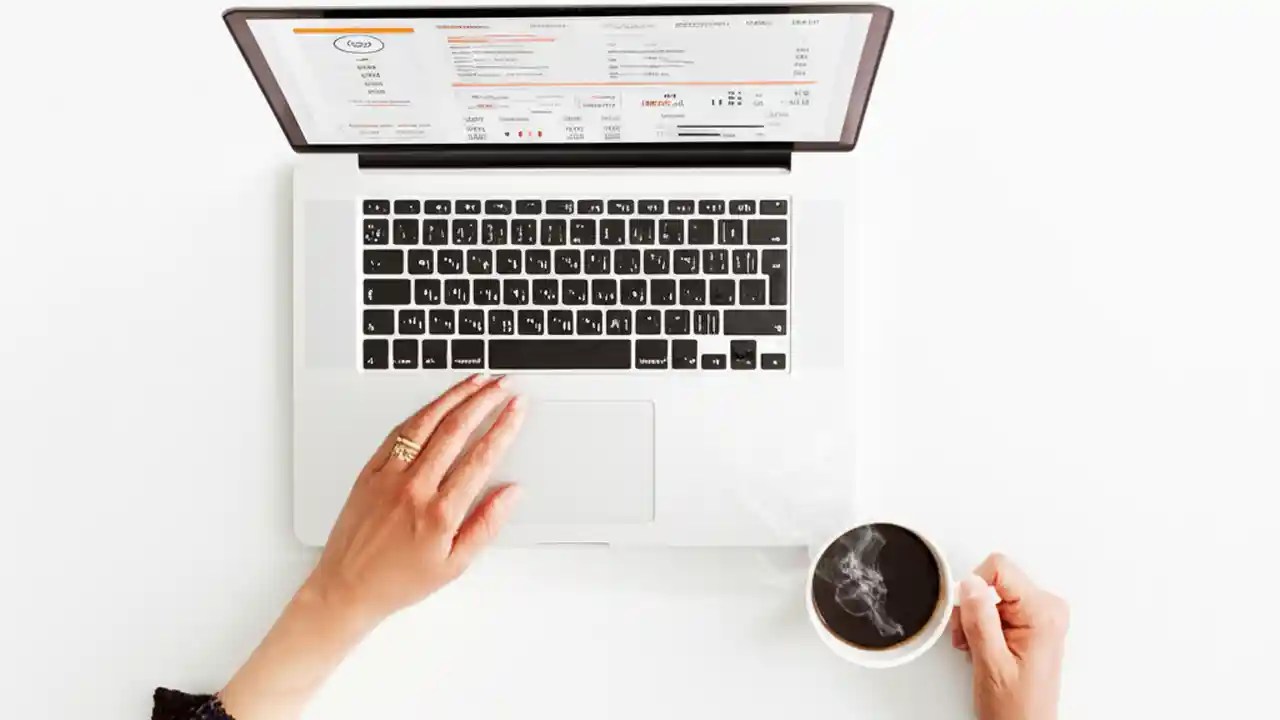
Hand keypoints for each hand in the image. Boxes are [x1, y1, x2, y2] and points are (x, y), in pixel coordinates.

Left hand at [220, 375, 524, 719]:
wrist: (346, 588)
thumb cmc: (399, 580)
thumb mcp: (455, 564)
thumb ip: (487, 524)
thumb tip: (512, 493)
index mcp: (440, 512)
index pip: (481, 456)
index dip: (504, 426)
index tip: (518, 408)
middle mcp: (414, 488)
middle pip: (456, 429)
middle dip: (485, 400)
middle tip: (503, 384)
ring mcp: (388, 475)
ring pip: (426, 422)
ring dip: (455, 396)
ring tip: (476, 381)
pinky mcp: (369, 471)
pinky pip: (398, 431)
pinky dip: (422, 411)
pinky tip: (437, 402)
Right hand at [949, 554, 1068, 719]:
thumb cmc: (1016, 707)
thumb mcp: (990, 662)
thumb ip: (980, 619)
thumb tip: (969, 583)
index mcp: (1043, 613)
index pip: (999, 568)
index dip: (974, 589)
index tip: (968, 614)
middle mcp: (1048, 608)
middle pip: (993, 580)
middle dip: (972, 607)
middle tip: (970, 638)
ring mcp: (1041, 615)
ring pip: (991, 594)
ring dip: (975, 619)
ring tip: (977, 648)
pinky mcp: (1032, 622)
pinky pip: (997, 606)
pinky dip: (983, 625)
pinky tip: (984, 646)